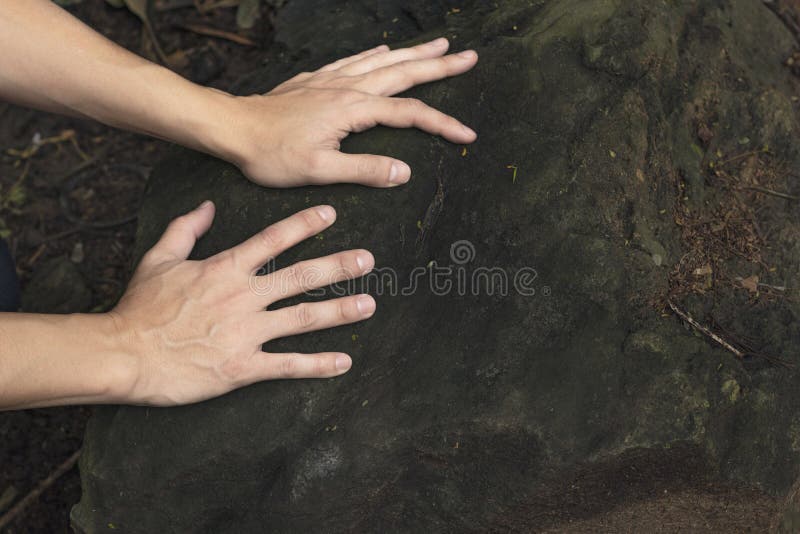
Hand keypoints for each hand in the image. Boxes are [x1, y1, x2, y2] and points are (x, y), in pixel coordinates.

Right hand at [109, 201, 374, 405]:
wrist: (125, 354)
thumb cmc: (140, 308)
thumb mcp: (159, 259)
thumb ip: (186, 229)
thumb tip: (209, 206)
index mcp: (225, 269)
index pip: (272, 240)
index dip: (304, 225)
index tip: (331, 215)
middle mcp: (243, 297)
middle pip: (300, 276)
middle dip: (338, 266)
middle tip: (368, 260)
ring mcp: (246, 332)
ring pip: (303, 318)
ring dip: (339, 312)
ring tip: (368, 305)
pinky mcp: (244, 366)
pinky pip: (288, 365)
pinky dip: (318, 365)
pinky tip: (344, 362)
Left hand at [213, 38, 477, 186]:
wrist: (233, 127)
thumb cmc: (272, 153)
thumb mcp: (319, 171)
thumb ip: (364, 171)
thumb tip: (404, 172)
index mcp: (353, 110)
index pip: (410, 113)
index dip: (442, 123)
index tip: (468, 134)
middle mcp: (347, 87)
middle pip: (404, 72)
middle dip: (440, 66)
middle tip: (470, 57)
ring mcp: (331, 79)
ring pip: (382, 60)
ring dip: (414, 53)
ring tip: (440, 45)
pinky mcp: (316, 79)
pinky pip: (354, 59)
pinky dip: (375, 53)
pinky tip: (383, 48)